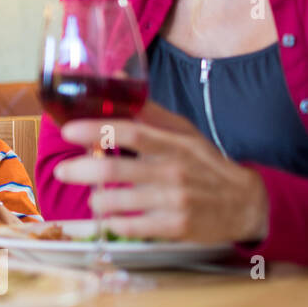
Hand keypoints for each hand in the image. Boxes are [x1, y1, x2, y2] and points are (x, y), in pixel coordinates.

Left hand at [53, 101, 268, 243]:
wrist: (245, 203)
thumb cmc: (204, 164)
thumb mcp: (183, 133)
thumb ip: (148, 110)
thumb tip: (115, 79)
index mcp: (172, 144)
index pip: (131, 132)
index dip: (97, 130)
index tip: (68, 131)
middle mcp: (172, 172)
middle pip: (116, 169)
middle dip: (81, 170)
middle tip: (62, 171)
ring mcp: (174, 201)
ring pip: (119, 202)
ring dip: (97, 200)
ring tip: (94, 198)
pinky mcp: (176, 227)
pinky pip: (133, 227)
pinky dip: (114, 223)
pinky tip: (110, 218)